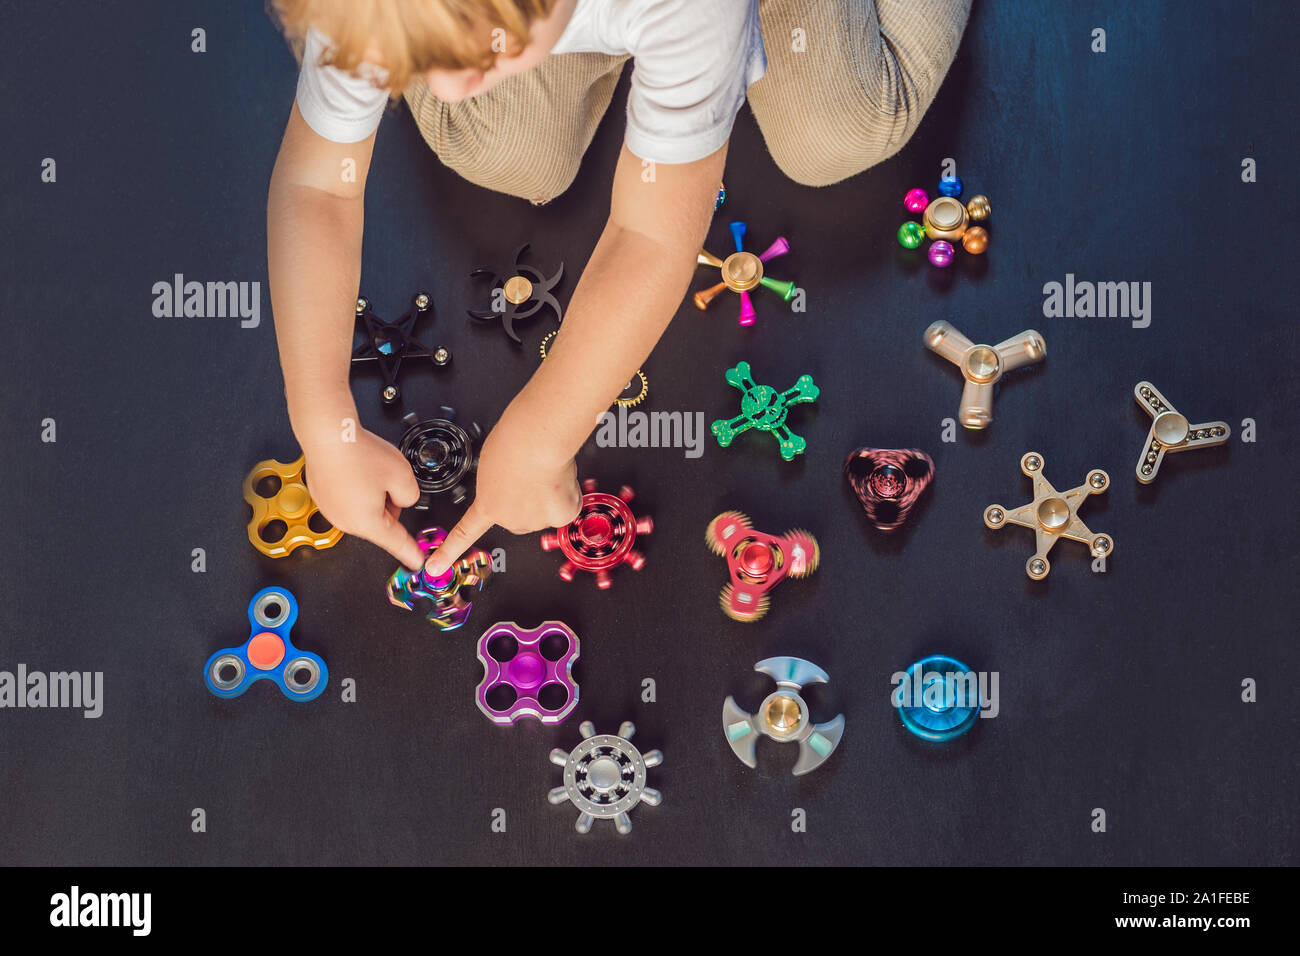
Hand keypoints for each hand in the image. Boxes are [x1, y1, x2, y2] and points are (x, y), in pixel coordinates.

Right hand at [301, 429, 424, 569]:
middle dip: (390, 505)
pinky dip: (357, 488)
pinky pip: (349, 499)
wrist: (327, 434)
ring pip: (365, 510)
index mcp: (367, 523)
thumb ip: (410, 496)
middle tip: (388, 480)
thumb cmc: (358, 453)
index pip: (396, 543)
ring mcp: (331, 511)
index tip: (417, 563)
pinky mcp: (323, 498)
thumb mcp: (402, 476)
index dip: (410, 552)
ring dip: (373, 495)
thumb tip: (402, 500)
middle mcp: (346, 522)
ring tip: (369, 471)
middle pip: (381, 522)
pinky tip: (356, 470)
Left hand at [422, 413, 581, 576]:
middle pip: (521, 516)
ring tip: (543, 471)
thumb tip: (518, 484)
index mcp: (486, 505)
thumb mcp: (492, 464)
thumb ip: (500, 483)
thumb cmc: (513, 444)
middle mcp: (509, 520)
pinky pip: (567, 507)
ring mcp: (534, 521)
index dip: (449, 553)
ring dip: (548, 495)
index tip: (435, 567)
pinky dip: (567, 494)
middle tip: (529, 476)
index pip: (464, 533)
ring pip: (545, 512)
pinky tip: (559, 479)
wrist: (536, 442)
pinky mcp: (559, 517)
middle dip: (527, 500)